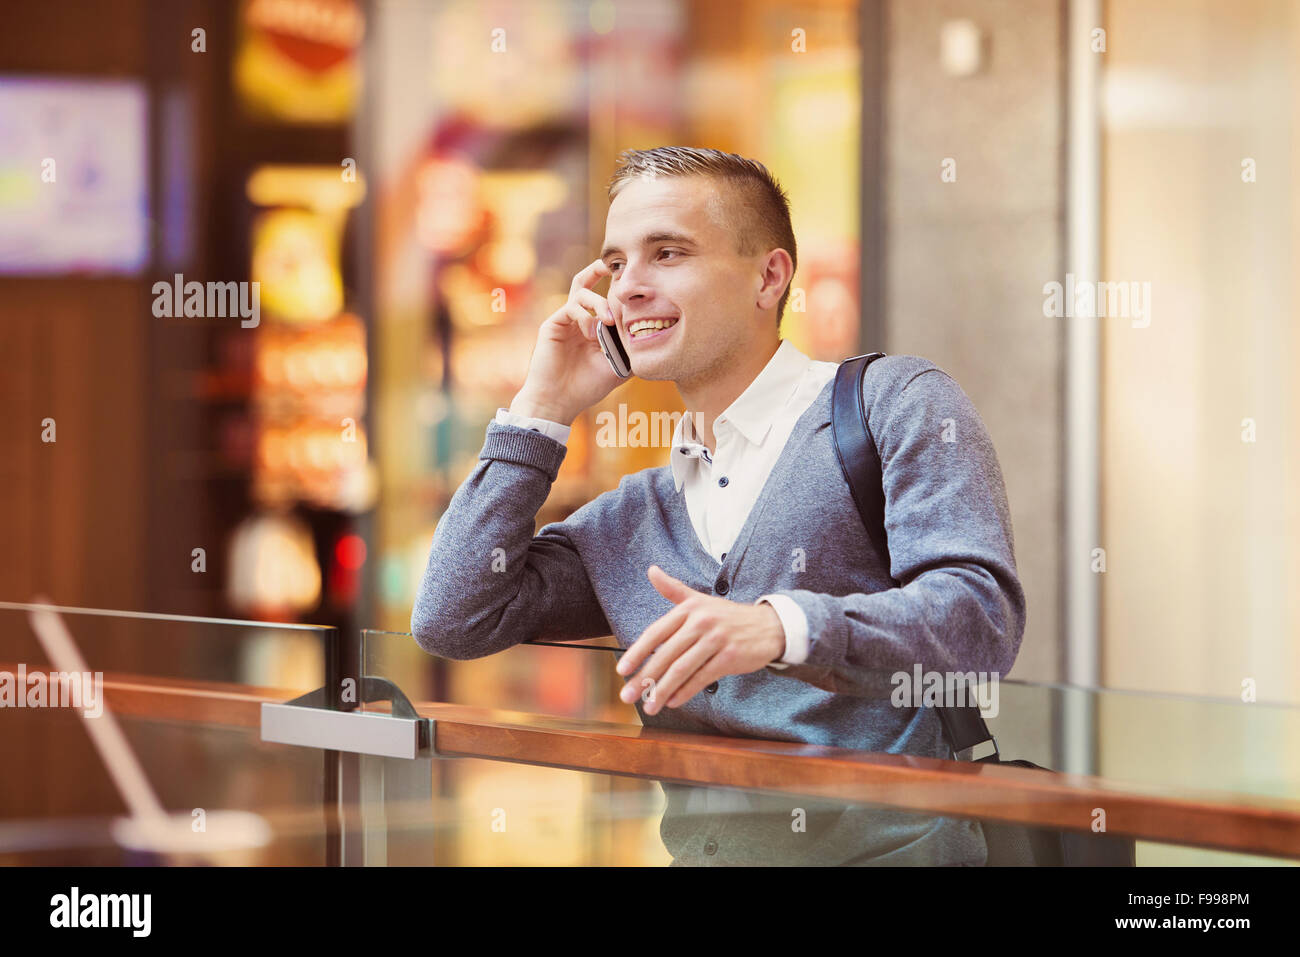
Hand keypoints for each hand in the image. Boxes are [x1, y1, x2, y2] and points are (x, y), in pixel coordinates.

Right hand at [511, 258, 626, 424]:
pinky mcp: (552, 325)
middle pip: (585, 280)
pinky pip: (571, 307)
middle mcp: (577, 319)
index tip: (637, 287)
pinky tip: (591, 334)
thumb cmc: (586, 387)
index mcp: (592, 326)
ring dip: (599, 302)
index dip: (618, 289)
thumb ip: (629, 348)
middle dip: (600, 268)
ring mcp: (564, 320)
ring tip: (610, 321)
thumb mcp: (617, 367)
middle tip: (618, 265)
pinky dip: (585, 317)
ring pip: (581, 291)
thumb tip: (648, 332)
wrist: (558, 402)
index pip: (605, 297)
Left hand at [616, 565, 786, 713]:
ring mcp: (716, 640)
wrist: (768, 626)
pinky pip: (701, 678)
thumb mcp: (700, 599)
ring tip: (649, 706)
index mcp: (689, 609)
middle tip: (628, 695)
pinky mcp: (729, 657)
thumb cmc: (728, 616)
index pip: (656, 633)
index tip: (622, 670)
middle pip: (666, 655)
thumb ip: (673, 589)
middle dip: (644, 678)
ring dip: (662, 691)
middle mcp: (701, 622)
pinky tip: (672, 702)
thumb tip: (651, 570)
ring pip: (681, 669)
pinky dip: (685, 692)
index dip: (637, 653)